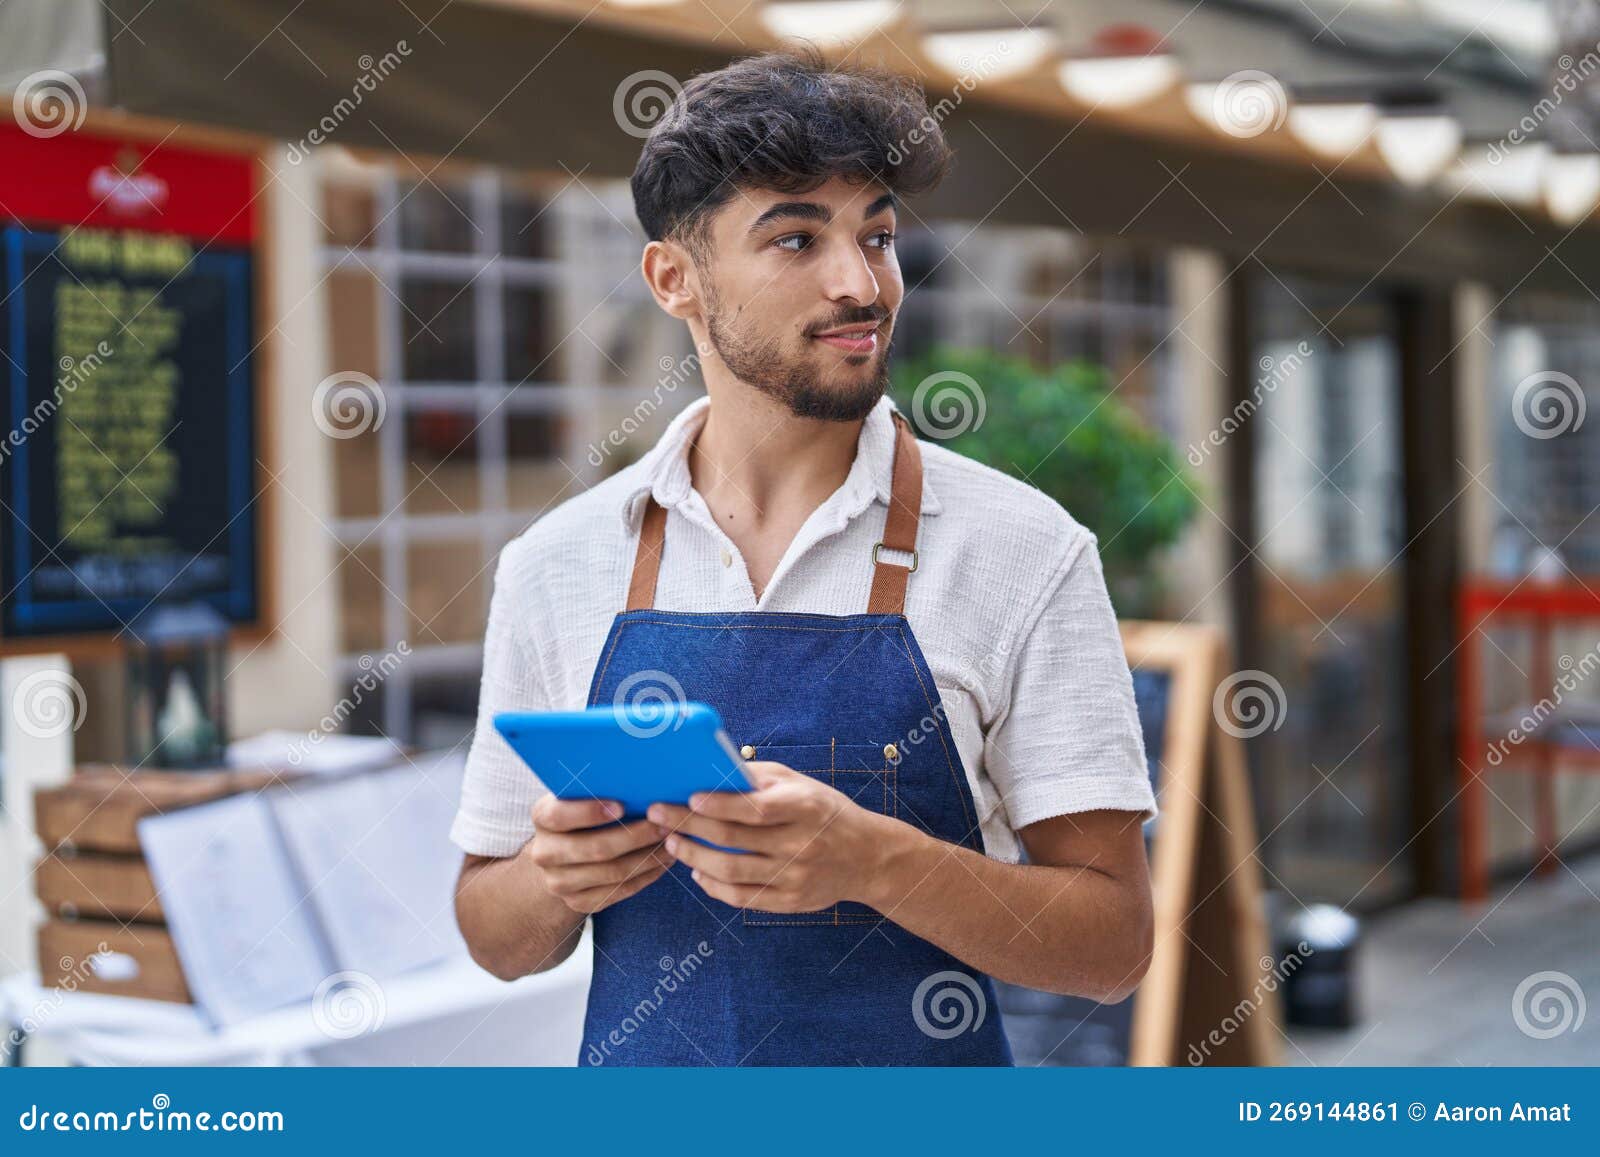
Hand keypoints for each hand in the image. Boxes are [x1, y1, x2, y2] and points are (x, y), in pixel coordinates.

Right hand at [526, 796, 674, 913]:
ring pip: (612, 873)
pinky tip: (663, 862)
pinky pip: (619, 891)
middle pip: (595, 848)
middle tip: (663, 825)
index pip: (560, 816)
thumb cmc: (581, 813)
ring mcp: (559, 882)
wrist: (560, 854)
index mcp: (542, 818)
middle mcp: (545, 853)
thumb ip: (598, 789)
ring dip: (647, 858)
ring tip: (671, 842)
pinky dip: (646, 876)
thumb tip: (641, 781)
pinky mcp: (578, 902)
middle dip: (635, 837)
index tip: (622, 805)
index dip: (590, 812)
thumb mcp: (578, 797)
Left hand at [646, 761, 887, 912]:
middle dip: (689, 826)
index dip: (719, 804)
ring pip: (731, 872)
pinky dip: (713, 886)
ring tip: (672, 842)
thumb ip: (758, 777)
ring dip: (693, 858)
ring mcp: (795, 877)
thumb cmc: (823, 811)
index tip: (687, 797)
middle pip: (734, 840)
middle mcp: (800, 844)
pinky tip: (697, 872)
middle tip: (658, 815)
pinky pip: (741, 898)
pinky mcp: (790, 902)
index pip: (755, 808)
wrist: (866, 857)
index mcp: (804, 807)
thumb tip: (710, 769)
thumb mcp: (800, 783)